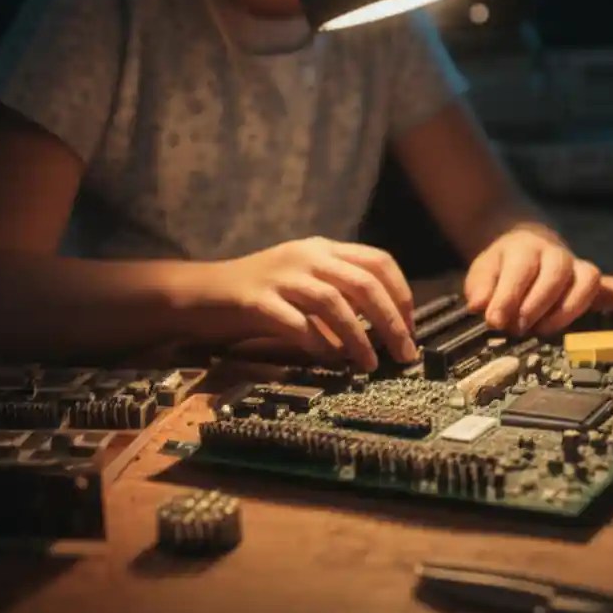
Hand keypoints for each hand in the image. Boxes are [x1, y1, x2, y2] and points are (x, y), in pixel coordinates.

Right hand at [206, 237, 416, 370]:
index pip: (378, 261)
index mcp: (323, 249)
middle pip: (363, 283)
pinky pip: (296, 322)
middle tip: (404, 352)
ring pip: (334, 302)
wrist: (201, 292)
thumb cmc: (259, 294)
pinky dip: (317, 343)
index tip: (411, 327)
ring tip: (369, 364)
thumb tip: (384, 327)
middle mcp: (306, 256)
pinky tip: (328, 360)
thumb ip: (342, 295)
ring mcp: (280, 275)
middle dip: (390, 321)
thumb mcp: (305, 283)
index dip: (401, 294)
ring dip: (358, 337)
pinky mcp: (255, 299)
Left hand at [464, 227, 612, 335]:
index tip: (495, 320)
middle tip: (519, 328)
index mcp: (525, 248)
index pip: (521, 268)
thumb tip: (479, 304)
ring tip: (546, 330)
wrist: (521, 246)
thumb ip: (480, 287)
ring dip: (570, 307)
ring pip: (587, 278)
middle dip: (538, 303)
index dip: (508, 295)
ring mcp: (577, 268)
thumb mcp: (483, 271)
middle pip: (557, 272)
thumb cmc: (502, 265)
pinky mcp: (591, 283)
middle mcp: (556, 255)